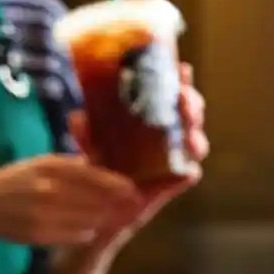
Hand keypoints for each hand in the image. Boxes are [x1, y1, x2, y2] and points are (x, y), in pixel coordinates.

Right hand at [0, 154, 138, 245]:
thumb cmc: (13, 181)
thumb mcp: (40, 163)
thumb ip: (71, 164)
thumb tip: (101, 165)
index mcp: (51, 166)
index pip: (94, 175)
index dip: (117, 185)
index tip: (134, 190)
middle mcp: (50, 187)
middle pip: (96, 199)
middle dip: (117, 205)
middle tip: (131, 207)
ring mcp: (45, 212)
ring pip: (90, 219)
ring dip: (104, 219)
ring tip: (114, 218)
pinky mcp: (41, 233)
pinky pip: (76, 235)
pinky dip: (86, 232)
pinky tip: (89, 229)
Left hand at [70, 62, 209, 239]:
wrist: (101, 205)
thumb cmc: (101, 166)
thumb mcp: (91, 145)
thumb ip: (86, 134)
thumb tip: (77, 117)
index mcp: (157, 120)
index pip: (175, 95)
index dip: (182, 82)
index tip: (182, 68)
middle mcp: (171, 137)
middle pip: (193, 115)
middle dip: (193, 104)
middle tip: (182, 98)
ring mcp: (177, 159)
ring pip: (197, 141)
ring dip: (195, 132)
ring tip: (187, 129)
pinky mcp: (176, 182)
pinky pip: (190, 174)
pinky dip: (190, 170)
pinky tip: (187, 167)